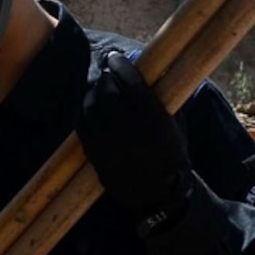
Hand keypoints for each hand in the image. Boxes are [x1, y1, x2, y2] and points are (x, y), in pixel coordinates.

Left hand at [79, 53, 190, 222]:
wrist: (160, 196)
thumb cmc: (171, 156)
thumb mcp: (173, 124)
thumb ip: (156, 99)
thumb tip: (138, 73)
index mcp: (152, 117)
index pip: (130, 80)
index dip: (119, 64)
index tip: (115, 58)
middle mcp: (128, 128)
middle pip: (107, 90)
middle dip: (105, 78)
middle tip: (107, 74)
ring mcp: (109, 142)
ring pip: (91, 106)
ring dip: (93, 93)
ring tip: (98, 90)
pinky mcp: (95, 155)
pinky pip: (82, 125)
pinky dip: (83, 112)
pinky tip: (89, 108)